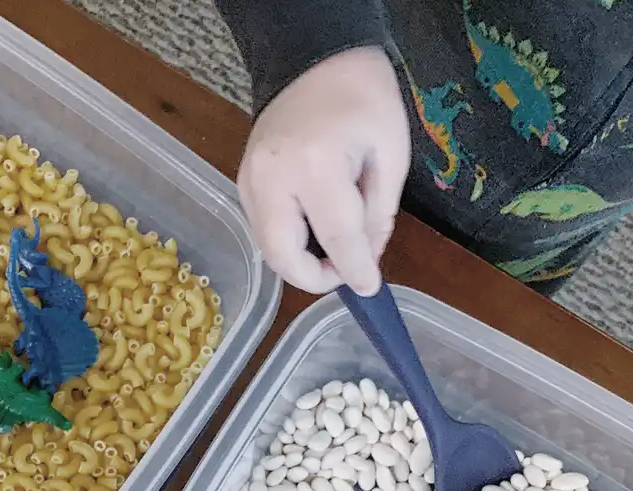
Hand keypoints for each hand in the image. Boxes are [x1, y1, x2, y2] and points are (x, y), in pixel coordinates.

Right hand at [237, 48, 410, 294]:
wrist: (313, 59)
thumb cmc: (361, 98)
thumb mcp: (390, 151)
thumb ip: (379, 212)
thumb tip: (366, 259)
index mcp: (316, 165)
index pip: (336, 237)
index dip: (354, 269)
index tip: (369, 288)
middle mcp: (272, 178)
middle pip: (285, 256)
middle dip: (315, 278)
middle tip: (343, 273)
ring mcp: (249, 182)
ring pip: (269, 249)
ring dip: (301, 262)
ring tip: (332, 250)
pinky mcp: (242, 184)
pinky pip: (263, 231)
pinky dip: (288, 243)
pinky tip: (312, 229)